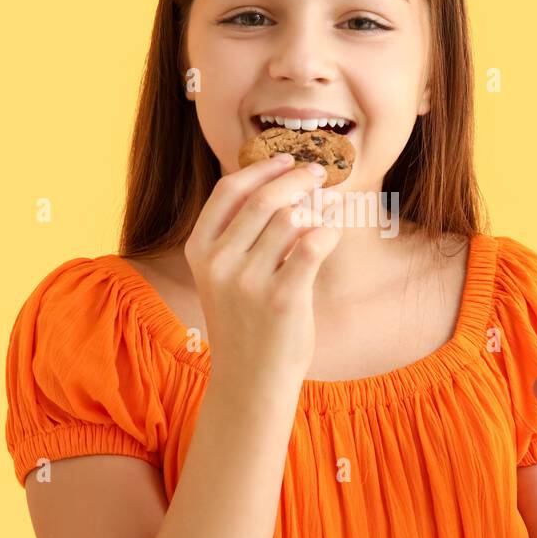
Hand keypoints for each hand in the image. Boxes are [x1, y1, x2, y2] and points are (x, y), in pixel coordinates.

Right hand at [184, 154, 341, 388]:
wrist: (251, 379)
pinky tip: (336, 224)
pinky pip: (313, 243)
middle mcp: (219, 263)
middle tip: (319, 173)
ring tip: (332, 202)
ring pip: (291, 218)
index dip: (261, 168)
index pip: (228, 190)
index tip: (287, 158)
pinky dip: (329, 227)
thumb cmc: (244, 322)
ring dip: (317, 203)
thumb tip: (280, 181)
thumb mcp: (223, 276)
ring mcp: (249, 281)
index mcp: (200, 251)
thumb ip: (239, 234)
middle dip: (297, 177)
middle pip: (264, 198)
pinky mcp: (283, 298)